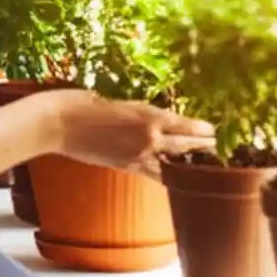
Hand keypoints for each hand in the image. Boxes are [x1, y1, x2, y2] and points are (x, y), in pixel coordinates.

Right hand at [43, 91, 215, 180]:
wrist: (58, 123)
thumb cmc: (83, 103)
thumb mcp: (119, 101)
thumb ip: (140, 112)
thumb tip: (156, 120)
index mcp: (149, 116)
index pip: (187, 126)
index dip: (204, 130)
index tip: (216, 130)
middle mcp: (149, 138)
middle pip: (186, 146)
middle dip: (203, 147)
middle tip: (218, 147)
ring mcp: (138, 156)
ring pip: (173, 164)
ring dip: (188, 164)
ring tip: (203, 163)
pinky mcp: (126, 167)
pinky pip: (154, 174)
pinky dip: (167, 174)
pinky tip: (175, 175)